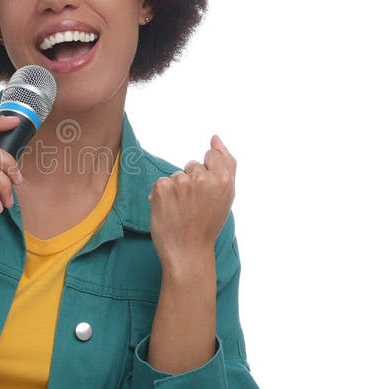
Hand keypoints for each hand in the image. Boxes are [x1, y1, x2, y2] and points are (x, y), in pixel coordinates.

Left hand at [148, 134, 235, 268]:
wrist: (187, 251)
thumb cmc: (208, 223)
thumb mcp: (226, 195)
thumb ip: (225, 163)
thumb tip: (215, 137)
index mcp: (223, 179)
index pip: (211, 156)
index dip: (207, 174)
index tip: (206, 191)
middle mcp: (201, 177)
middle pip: (192, 165)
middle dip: (192, 182)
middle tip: (195, 206)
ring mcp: (180, 182)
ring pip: (176, 174)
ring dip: (177, 189)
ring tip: (182, 210)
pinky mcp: (161, 188)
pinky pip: (162, 182)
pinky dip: (163, 195)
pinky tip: (169, 210)